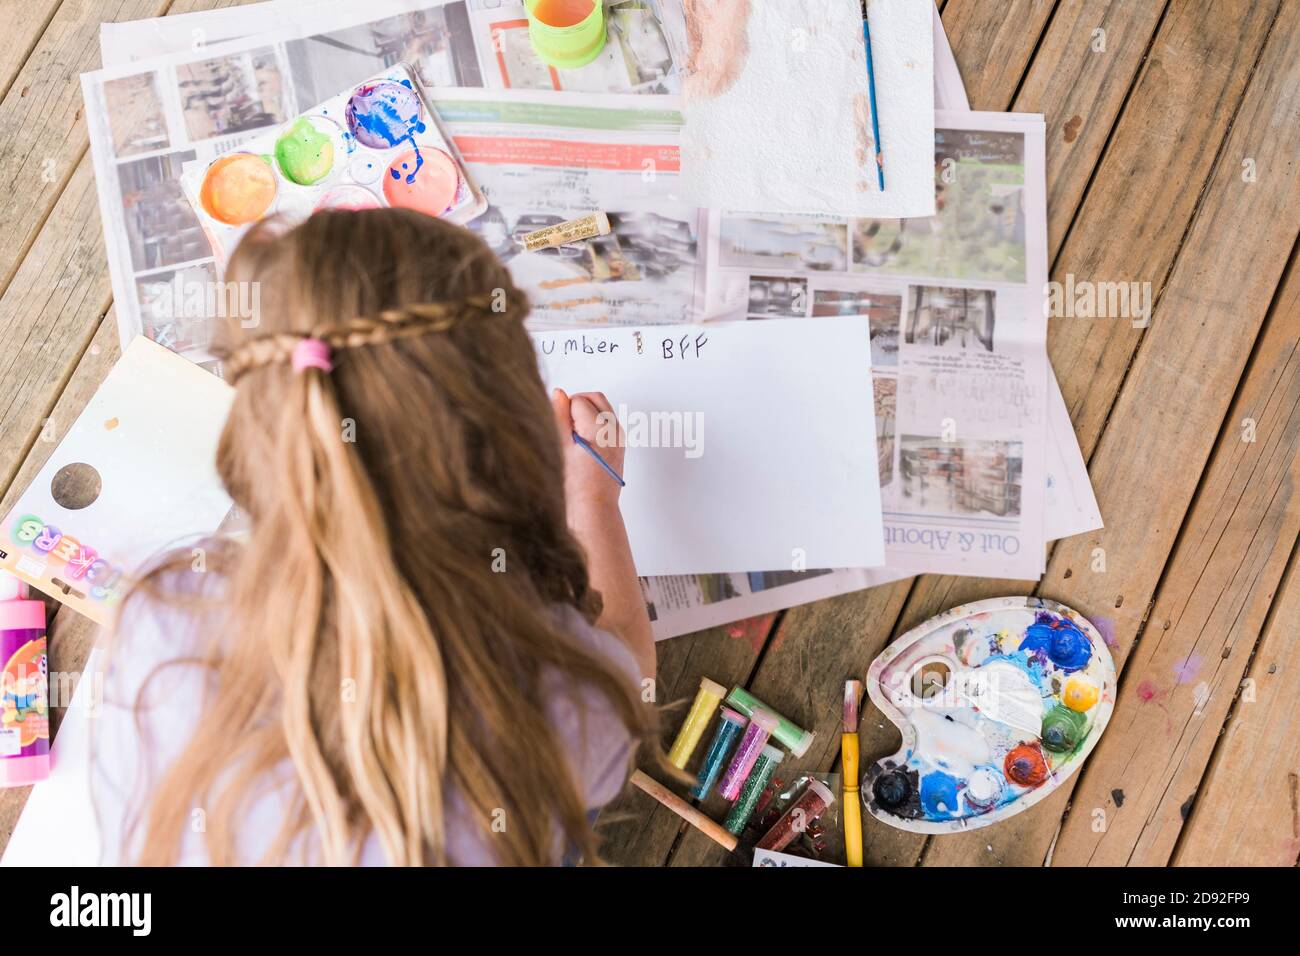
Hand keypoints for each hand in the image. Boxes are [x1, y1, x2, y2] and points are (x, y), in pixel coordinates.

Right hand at [551, 389, 625, 508]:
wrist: (593, 509)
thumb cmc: (575, 485)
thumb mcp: (561, 448)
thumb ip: (559, 417)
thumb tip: (558, 392)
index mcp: (600, 429)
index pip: (577, 400)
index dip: (563, 412)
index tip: (559, 432)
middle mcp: (614, 430)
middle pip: (594, 397)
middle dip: (576, 405)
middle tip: (564, 428)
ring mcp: (619, 437)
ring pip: (600, 407)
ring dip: (584, 413)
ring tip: (572, 438)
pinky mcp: (618, 444)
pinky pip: (605, 421)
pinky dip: (592, 423)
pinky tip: (581, 443)